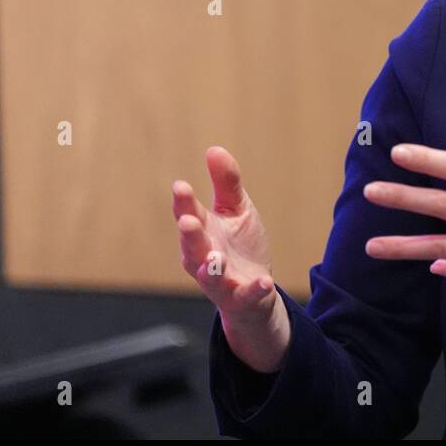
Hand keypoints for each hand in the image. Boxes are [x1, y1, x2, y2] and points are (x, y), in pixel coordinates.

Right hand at [172, 148, 288, 368]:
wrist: (255, 291)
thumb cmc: (240, 247)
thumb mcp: (237, 210)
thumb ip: (226, 183)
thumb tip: (214, 148)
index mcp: (203, 232)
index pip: (189, 214)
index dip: (183, 202)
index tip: (181, 186)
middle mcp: (205, 256)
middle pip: (193, 246)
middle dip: (189, 234)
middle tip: (187, 221)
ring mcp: (222, 280)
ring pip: (210, 275)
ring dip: (210, 268)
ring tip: (214, 258)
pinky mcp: (241, 297)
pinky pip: (246, 294)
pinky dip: (254, 289)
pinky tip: (264, 282)